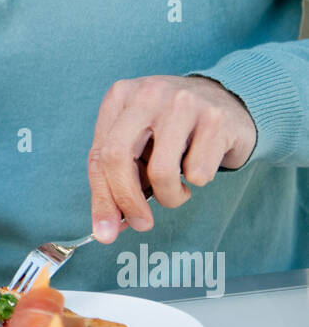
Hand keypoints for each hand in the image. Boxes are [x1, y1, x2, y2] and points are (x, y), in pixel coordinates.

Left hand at [87, 74, 256, 242]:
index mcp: (120, 97)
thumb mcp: (140, 143)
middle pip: (118, 158)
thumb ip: (120, 179)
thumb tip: (107, 227)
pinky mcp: (215, 118)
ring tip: (178, 189)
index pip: (99, 155)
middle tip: (141, 224)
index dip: (101, 198)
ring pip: (161, 172)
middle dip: (127, 201)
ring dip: (170, 197)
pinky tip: (200, 166)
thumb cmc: (174, 129)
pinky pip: (198, 172)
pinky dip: (198, 181)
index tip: (105, 232)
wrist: (228, 101)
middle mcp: (147, 94)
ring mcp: (182, 102)